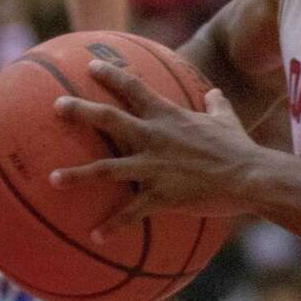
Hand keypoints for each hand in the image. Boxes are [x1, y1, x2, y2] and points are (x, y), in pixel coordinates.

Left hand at [49, 61, 258, 241]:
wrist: (249, 176)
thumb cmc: (238, 147)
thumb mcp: (226, 119)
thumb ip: (216, 104)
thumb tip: (215, 92)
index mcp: (169, 116)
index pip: (135, 88)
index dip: (112, 75)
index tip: (91, 66)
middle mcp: (155, 137)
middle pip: (109, 119)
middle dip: (80, 111)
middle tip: (56, 106)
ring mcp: (154, 167)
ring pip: (107, 169)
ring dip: (78, 175)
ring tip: (52, 179)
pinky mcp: (160, 195)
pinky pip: (130, 212)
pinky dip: (112, 224)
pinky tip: (96, 235)